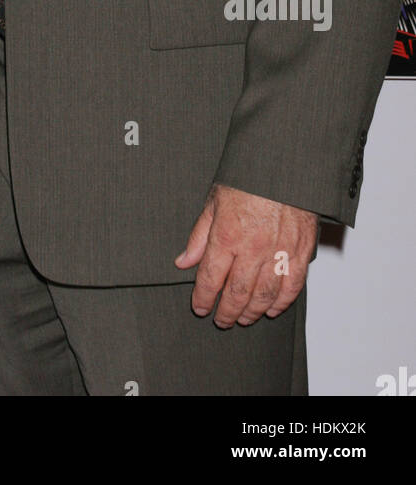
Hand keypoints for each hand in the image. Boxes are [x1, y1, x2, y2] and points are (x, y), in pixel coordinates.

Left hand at [174, 183, 317, 326]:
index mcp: (227, 234)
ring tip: (243, 318)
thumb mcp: (214, 201)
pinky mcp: (301, 251)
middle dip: (226, 312)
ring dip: (252, 312)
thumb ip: (199, 235)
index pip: (210, 278)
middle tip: (221, 320)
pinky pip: (291, 287)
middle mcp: (253, 248)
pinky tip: (272, 308)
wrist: (284, 164)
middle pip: (237, 294)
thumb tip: (183, 262)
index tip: (200, 307)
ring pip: (264, 296)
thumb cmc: (248, 177)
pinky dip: (281, 303)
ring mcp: (279, 251)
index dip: (203, 298)